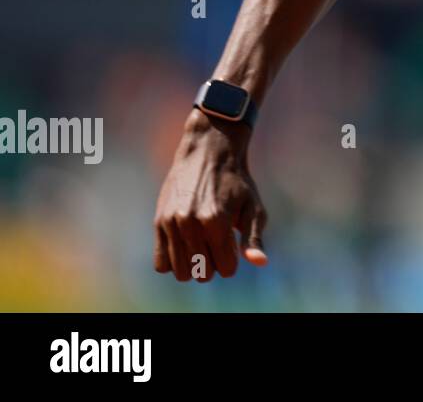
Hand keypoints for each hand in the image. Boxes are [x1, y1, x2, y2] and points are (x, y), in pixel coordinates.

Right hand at [153, 108, 268, 281]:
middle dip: (213, 264)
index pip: (225, 269)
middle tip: (218, 244)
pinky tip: (186, 246)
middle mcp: (191, 223)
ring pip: (181, 272)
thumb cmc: (236, 182)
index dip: (232, 262)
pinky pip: (161, 263)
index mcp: (217, 221)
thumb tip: (260, 263)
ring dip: (194, 265)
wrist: (208, 152)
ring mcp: (172, 223)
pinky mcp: (158, 222)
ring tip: (202, 244)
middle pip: (202, 273)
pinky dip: (174, 262)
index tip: (232, 246)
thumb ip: (253, 238)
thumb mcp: (253, 207)